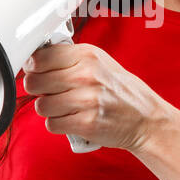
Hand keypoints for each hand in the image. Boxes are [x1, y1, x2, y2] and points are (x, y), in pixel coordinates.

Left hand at [22, 42, 167, 153]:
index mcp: (87, 55)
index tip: (36, 72)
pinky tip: (72, 119)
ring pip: (41, 105)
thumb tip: (33, 62)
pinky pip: (52, 124)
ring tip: (66, 107)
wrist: (146, 119)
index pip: (39, 58)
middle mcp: (86, 75)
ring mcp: (86, 100)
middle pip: (34, 82)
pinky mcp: (85, 123)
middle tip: (51, 92)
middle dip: (38, 90)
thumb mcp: (99, 63)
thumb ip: (69, 59)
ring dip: (49, 109)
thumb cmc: (121, 91)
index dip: (33, 67)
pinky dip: (59, 124)